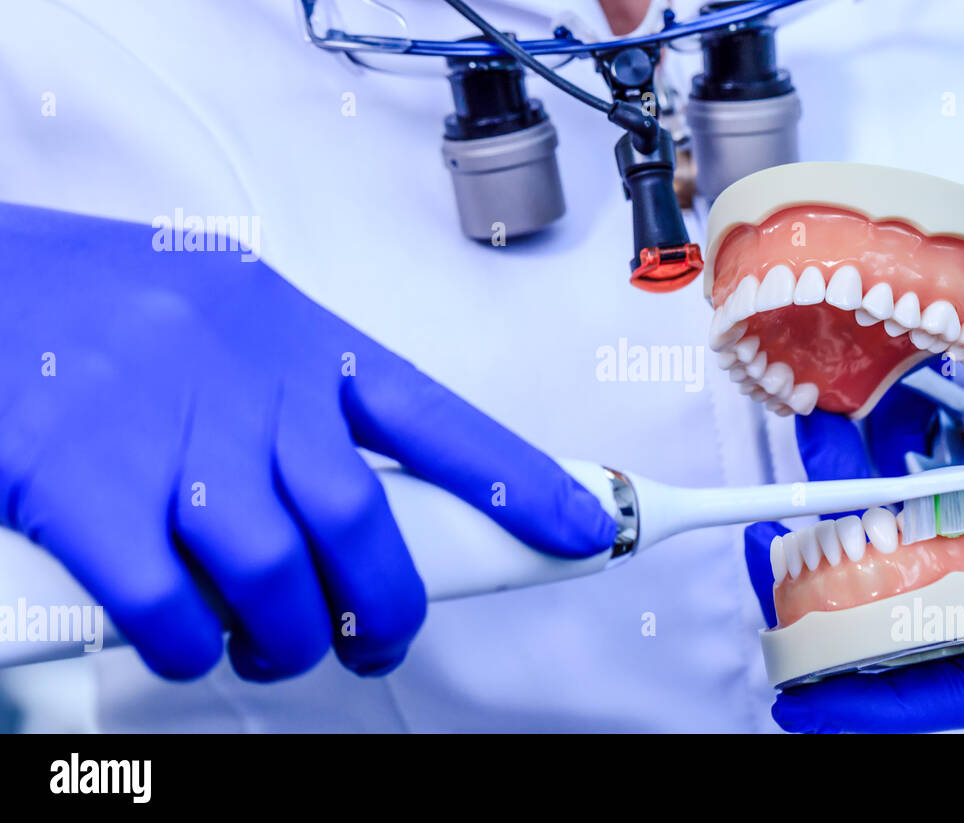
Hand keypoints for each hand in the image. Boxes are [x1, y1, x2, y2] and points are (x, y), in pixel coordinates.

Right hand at [0, 204, 615, 680]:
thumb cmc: (109, 307)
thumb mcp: (232, 319)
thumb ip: (303, 400)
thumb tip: (361, 497)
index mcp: (299, 339)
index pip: (440, 419)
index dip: (520, 482)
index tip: (581, 527)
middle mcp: (249, 388)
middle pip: (366, 522)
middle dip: (389, 605)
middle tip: (378, 638)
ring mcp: (170, 441)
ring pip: (280, 575)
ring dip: (291, 637)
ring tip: (276, 647)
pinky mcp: (88, 497)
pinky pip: (174, 608)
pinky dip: (193, 645)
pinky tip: (189, 638)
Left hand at [744, 325, 963, 731]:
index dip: (883, 700)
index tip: (801, 702)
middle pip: (915, 608)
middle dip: (831, 589)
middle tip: (764, 547)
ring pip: (919, 541)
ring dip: (857, 502)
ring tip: (810, 441)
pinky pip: (949, 488)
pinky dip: (906, 457)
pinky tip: (877, 411)